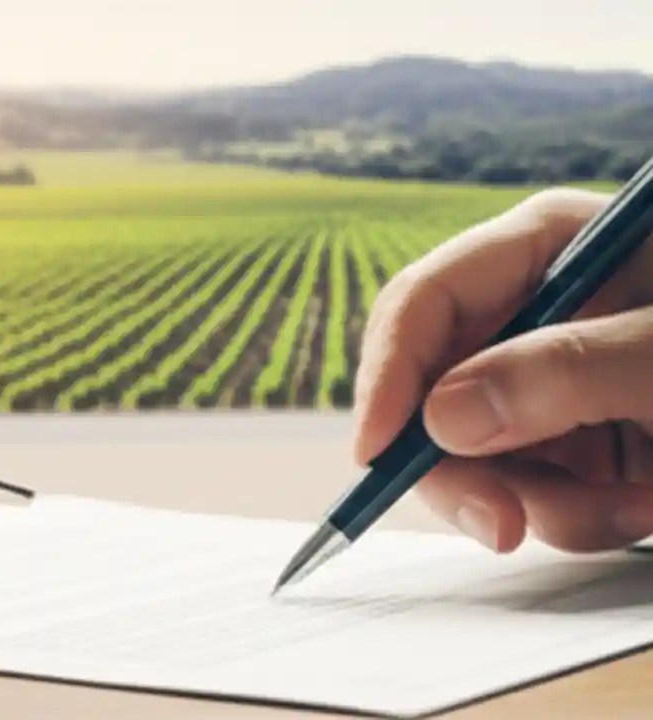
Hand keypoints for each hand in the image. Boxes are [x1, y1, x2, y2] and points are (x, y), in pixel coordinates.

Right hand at [354, 188, 652, 554]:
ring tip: (641, 504)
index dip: (389, 374)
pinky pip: (536, 489)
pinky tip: (647, 502)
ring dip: (551, 502)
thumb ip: (568, 374)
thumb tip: (440, 418)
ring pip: (483, 456)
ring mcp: (557, 378)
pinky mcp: (581, 436)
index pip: (427, 302)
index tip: (377, 453)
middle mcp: (539, 311)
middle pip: (438, 392)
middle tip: (505, 527)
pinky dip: (585, 513)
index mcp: (550, 247)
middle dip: (472, 468)